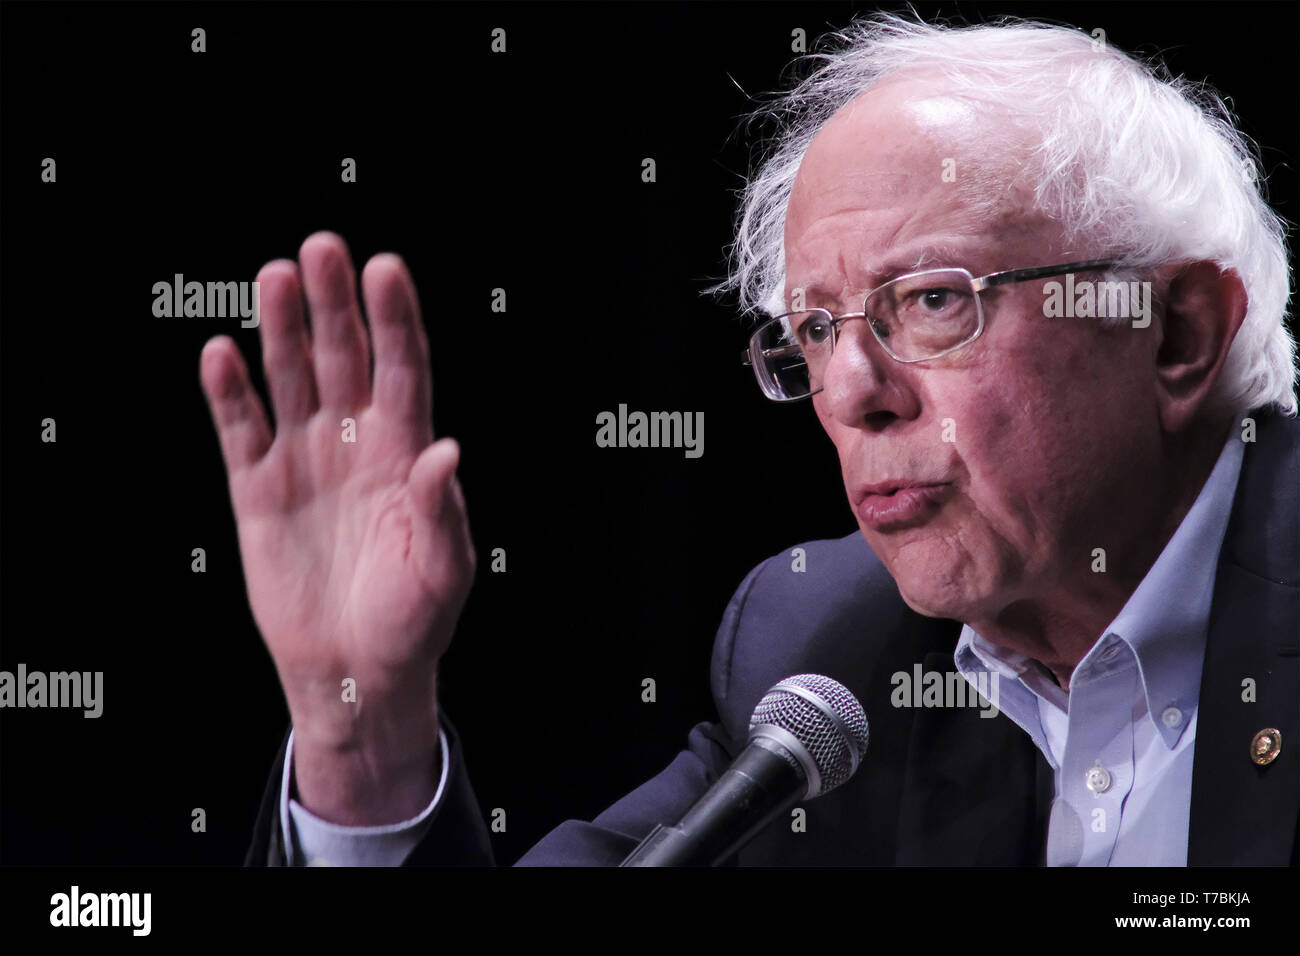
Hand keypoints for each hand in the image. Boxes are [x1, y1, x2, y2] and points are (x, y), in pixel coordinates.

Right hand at [200, 232, 473, 822]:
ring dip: (281, 329)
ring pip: (290, 379)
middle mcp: (355, 441)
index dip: (394, 320)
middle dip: (335, 306)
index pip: (402, 369)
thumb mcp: (444, 571)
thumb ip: (442, 511)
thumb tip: (446, 450)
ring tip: (276, 277)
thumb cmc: (413, 621)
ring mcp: (305, 460)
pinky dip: (229, 394)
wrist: (356, 671)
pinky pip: (241, 431)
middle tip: (323, 248)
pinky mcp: (258, 490)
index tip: (385, 268)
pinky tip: (220, 353)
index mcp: (405, 452)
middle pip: (343, 357)